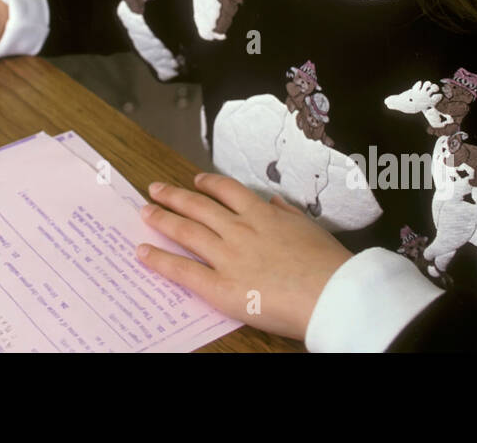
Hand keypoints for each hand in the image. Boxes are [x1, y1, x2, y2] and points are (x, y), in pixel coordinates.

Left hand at [136, 173, 353, 341]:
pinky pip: (183, 270)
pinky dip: (160, 259)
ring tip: (145, 212)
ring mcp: (227, 256)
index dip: (208, 183)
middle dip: (174, 196)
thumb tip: (275, 203)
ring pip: (186, 231)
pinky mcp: (221, 286)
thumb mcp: (310, 228)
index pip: (228, 190)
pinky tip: (143, 252)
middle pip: (198, 206)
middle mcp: (240, 230)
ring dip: (162, 219)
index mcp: (263, 215)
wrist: (333, 294)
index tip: (195, 181)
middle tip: (156, 189)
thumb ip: (288, 214)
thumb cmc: (328, 265)